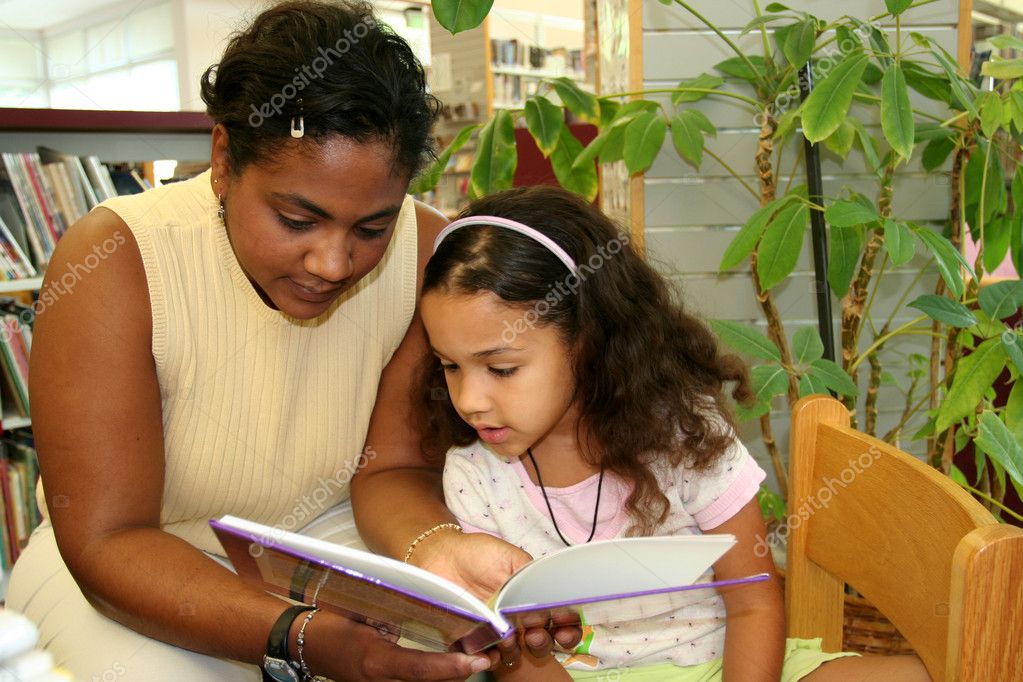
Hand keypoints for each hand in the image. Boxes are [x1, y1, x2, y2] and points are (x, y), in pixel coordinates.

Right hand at [311, 615, 497, 680]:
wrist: (304, 642)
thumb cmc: (331, 622)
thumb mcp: (363, 612)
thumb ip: (394, 611)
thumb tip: (429, 601)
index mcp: (376, 661)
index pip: (421, 669)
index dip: (451, 667)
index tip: (477, 660)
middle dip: (458, 674)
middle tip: (487, 656)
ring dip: (448, 676)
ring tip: (476, 658)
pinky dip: (433, 675)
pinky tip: (452, 664)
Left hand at [413, 532, 581, 660]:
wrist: (441, 555)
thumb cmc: (478, 554)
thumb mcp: (512, 558)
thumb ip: (532, 576)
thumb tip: (550, 599)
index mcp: (531, 600)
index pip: (558, 621)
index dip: (567, 628)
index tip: (563, 627)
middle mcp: (517, 619)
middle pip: (542, 642)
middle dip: (545, 642)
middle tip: (535, 634)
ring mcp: (495, 631)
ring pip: (516, 653)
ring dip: (517, 651)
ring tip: (508, 638)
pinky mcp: (472, 639)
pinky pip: (485, 658)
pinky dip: (490, 660)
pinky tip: (489, 652)